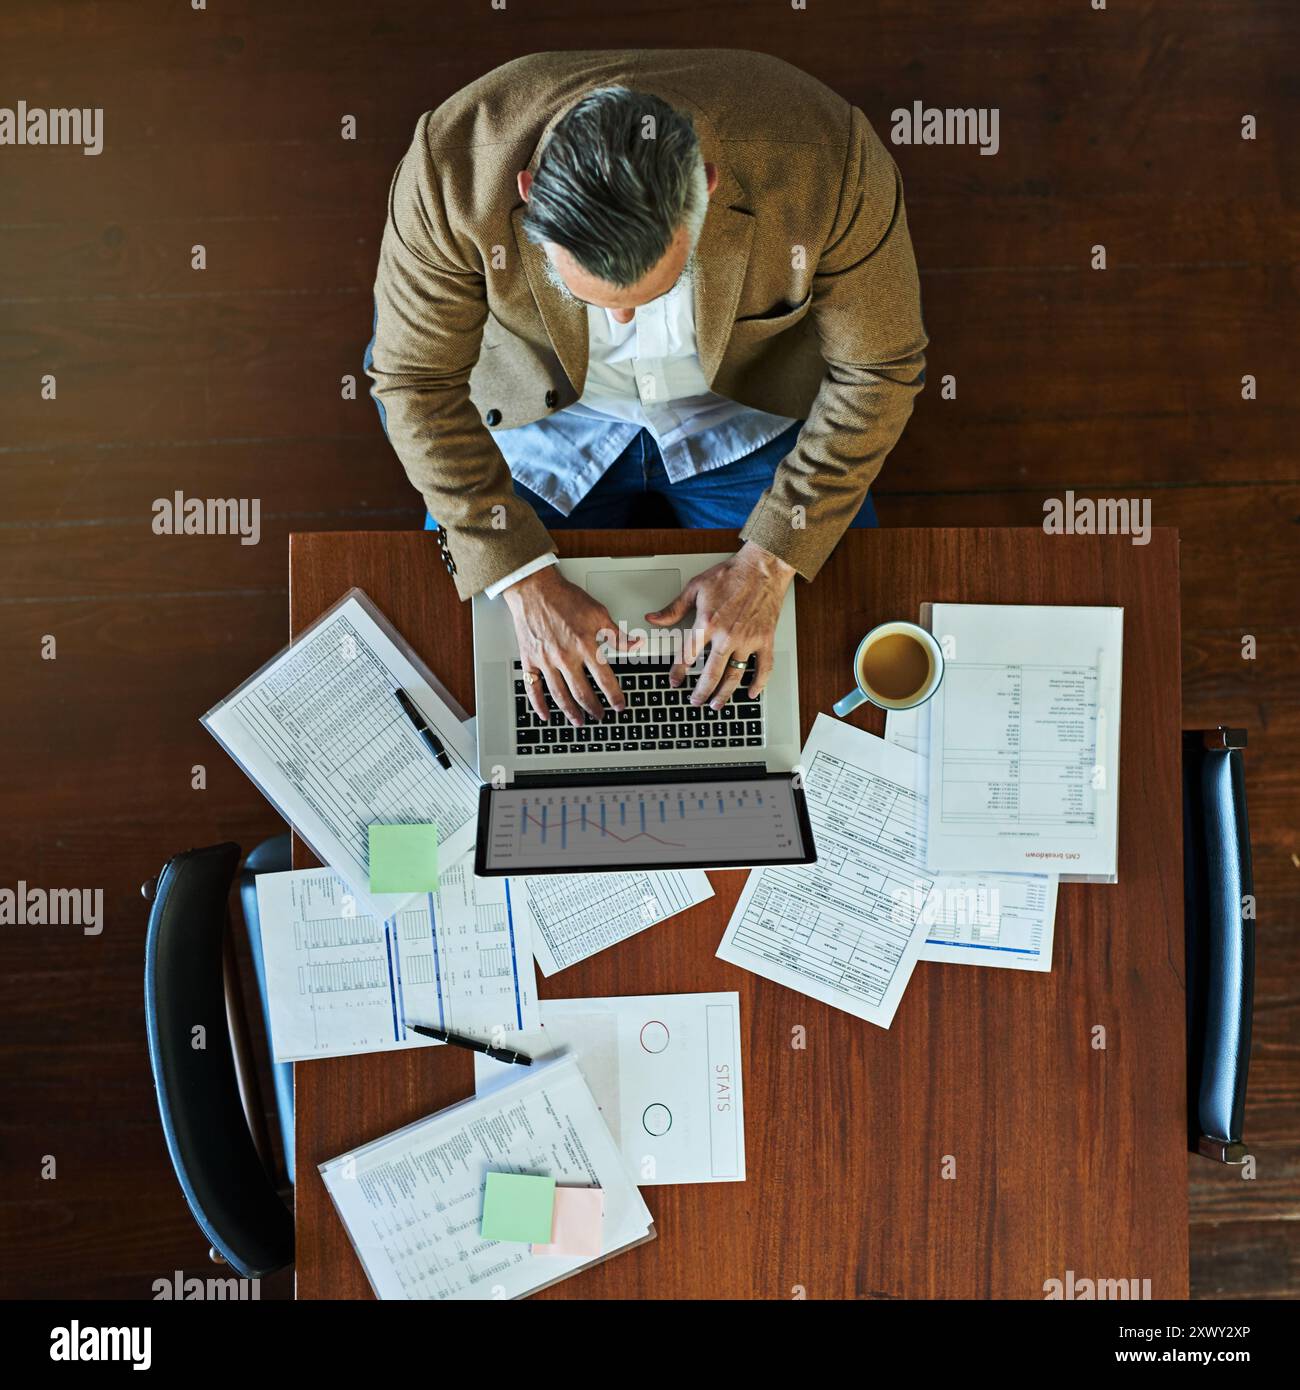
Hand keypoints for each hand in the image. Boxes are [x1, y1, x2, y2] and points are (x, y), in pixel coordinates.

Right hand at [502, 566, 640, 725]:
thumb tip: (635, 644)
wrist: (535, 589)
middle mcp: (565, 657)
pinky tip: (545, 715)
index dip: (614, 696)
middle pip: (582, 692)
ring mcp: (546, 661)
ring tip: (579, 721)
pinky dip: (538, 704)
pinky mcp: (530, 660)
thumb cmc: (564, 598)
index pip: (604, 679)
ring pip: (559, 695)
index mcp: (585, 646)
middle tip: (600, 716)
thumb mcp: (597, 612)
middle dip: (594, 708)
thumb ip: (616, 633)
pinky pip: (532, 688)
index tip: (619, 706)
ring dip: (570, 712)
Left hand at [645, 542, 795, 707]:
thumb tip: (653, 619)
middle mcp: (727, 636)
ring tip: (717, 704)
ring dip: (724, 694)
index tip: (674, 682)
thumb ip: (674, 608)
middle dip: (701, 692)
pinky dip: (758, 683)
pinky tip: (751, 692)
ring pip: (734, 675)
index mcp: (707, 624)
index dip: (678, 672)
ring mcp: (748, 640)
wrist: (762, 567)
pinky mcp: (765, 639)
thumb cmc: (730, 575)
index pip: (688, 656)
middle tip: (694, 701)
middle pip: (711, 673)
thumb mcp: (695, 588)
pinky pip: (763, 667)